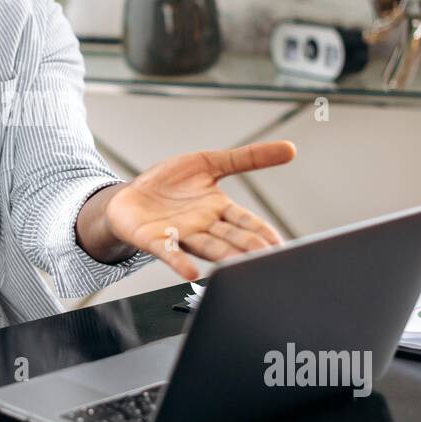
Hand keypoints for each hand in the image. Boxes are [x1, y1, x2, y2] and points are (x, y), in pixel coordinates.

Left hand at [105, 140, 296, 280]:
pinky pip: (170, 253)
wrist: (130, 197)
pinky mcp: (155, 240)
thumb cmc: (169, 184)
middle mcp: (203, 226)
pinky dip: (180, 262)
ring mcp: (180, 235)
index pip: (247, 222)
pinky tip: (191, 272)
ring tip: (239, 265)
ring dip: (224, 256)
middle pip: (232, 238)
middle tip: (268, 257)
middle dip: (250, 248)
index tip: (281, 245)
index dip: (263, 232)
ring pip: (208, 247)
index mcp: (218, 209)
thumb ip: (248, 158)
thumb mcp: (210, 163)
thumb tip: (290, 148)